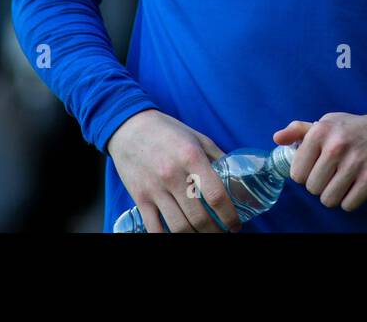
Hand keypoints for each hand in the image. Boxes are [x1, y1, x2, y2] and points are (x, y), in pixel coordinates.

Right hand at [106, 109, 240, 231]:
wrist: (129, 128)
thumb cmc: (167, 131)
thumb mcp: (197, 137)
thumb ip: (217, 157)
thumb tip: (237, 176)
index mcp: (192, 158)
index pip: (216, 195)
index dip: (229, 215)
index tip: (236, 225)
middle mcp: (173, 175)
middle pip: (199, 217)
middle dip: (215, 232)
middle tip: (222, 233)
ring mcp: (155, 189)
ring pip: (179, 227)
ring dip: (195, 237)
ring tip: (204, 235)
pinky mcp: (139, 198)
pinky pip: (154, 228)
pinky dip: (168, 238)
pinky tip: (180, 236)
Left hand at [272, 112, 366, 211]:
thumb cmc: (355, 129)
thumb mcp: (328, 122)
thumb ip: (300, 130)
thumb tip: (276, 138)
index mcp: (321, 132)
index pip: (296, 173)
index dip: (305, 174)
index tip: (316, 167)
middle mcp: (336, 146)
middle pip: (312, 189)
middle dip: (321, 186)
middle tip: (333, 174)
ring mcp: (355, 162)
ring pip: (328, 200)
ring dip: (335, 195)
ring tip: (343, 182)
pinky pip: (348, 204)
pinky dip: (351, 200)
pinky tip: (356, 186)